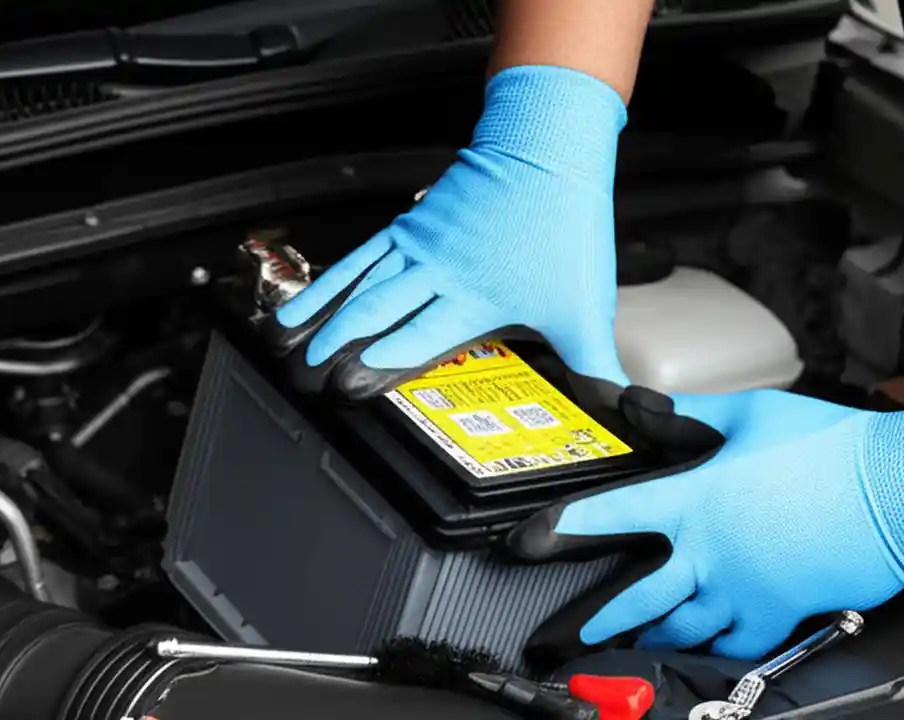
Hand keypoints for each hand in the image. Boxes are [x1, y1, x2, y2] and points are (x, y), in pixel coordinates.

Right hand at [268, 65, 629, 397]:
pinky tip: (322, 282)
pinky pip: (365, 250)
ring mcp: (420, 242)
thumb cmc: (563, 221)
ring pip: (360, 280)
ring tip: (288, 330)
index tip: (348, 385)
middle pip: (374, 312)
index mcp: (471, 298)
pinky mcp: (416, 219)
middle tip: (304, 368)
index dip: (379, 365)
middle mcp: (436, 272)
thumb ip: (593, 361)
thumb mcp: (585, 305)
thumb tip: (615, 403)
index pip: (414, 341)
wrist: (547, 146)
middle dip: (336, 342)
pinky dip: (338, 270)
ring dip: (323, 307)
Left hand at [509, 387, 903, 659]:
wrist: (898, 484)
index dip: (564, 528)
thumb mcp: (749, 414)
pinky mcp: (781, 611)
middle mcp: (710, 552)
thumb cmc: (831, 445)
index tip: (528, 543)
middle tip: (572, 637)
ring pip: (685, 627)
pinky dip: (718, 644)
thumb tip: (648, 406)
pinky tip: (709, 644)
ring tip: (636, 644)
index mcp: (695, 499)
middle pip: (639, 598)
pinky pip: (738, 640)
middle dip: (599, 621)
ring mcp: (744, 589)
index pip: (613, 514)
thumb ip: (692, 416)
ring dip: (656, 636)